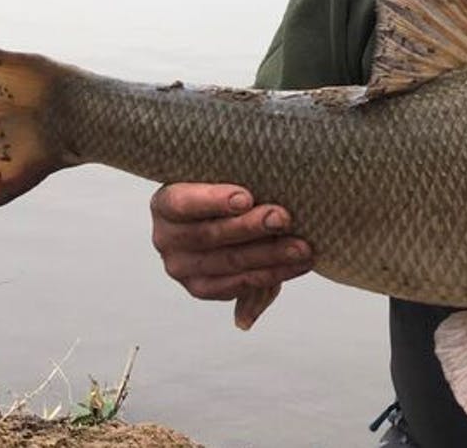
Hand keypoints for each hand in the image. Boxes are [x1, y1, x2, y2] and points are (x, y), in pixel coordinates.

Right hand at [150, 183, 313, 328]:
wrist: (219, 217)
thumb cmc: (227, 190)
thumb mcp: (226, 178)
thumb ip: (236, 183)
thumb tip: (249, 195)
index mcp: (166, 203)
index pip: (183, 203)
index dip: (214, 201)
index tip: (247, 198)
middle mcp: (167, 237)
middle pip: (210, 234)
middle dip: (251, 227)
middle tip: (283, 218)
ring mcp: (181, 267)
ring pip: (229, 262)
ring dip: (270, 255)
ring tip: (300, 247)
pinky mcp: (201, 288)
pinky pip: (239, 286)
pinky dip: (272, 275)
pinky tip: (296, 265)